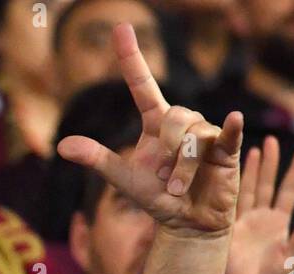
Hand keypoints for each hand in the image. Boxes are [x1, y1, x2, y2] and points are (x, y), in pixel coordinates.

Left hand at [57, 24, 242, 236]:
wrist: (186, 224)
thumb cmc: (158, 199)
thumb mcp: (124, 180)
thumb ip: (97, 160)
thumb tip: (61, 146)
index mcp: (156, 124)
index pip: (143, 85)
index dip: (131, 59)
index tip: (122, 29)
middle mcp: (182, 124)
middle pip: (174, 115)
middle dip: (167, 148)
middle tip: (163, 177)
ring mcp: (206, 134)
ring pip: (193, 135)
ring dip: (182, 167)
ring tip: (178, 188)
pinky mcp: (227, 150)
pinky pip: (228, 133)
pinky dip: (230, 127)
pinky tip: (232, 120)